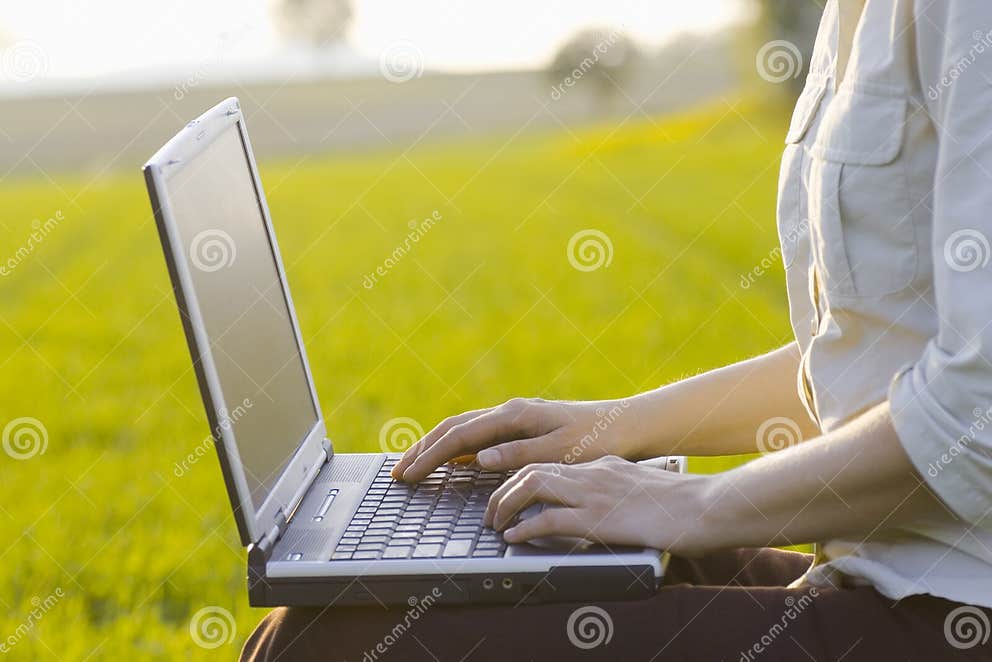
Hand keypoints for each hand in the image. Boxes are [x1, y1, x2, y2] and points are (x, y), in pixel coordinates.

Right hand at [392, 397, 641, 481]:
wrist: (627, 427)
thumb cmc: (598, 441)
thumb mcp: (560, 453)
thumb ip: (517, 455)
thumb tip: (477, 458)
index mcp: (515, 415)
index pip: (459, 436)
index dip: (430, 456)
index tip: (409, 475)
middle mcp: (510, 411)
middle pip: (453, 428)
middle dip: (422, 449)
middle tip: (398, 472)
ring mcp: (514, 417)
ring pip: (463, 429)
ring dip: (435, 446)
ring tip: (413, 465)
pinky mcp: (521, 426)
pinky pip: (478, 434)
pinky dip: (455, 447)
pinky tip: (450, 460)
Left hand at [483, 455, 711, 554]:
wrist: (707, 506)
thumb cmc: (685, 504)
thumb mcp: (645, 488)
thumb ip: (622, 491)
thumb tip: (612, 507)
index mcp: (604, 466)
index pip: (551, 463)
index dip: (522, 476)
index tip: (508, 492)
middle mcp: (593, 473)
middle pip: (532, 469)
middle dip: (504, 489)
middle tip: (491, 510)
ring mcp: (594, 494)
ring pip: (531, 486)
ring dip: (505, 504)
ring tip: (495, 523)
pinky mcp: (599, 518)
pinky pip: (548, 518)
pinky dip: (524, 528)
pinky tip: (513, 538)